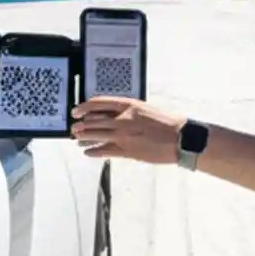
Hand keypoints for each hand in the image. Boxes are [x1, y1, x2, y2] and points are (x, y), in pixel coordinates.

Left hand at [70, 96, 185, 163]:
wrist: (180, 137)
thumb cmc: (166, 122)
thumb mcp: (144, 109)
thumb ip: (127, 111)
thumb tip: (110, 115)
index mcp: (128, 105)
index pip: (99, 103)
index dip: (84, 107)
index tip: (76, 111)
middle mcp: (122, 119)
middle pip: (94, 121)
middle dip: (81, 125)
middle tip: (74, 128)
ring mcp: (123, 136)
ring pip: (96, 136)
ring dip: (84, 137)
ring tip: (77, 139)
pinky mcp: (127, 151)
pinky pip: (104, 151)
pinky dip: (93, 151)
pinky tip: (87, 152)